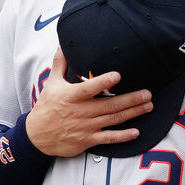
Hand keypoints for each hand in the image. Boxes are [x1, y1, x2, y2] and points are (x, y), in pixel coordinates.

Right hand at [25, 48, 151, 156]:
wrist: (36, 136)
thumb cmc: (47, 107)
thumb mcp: (52, 84)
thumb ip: (60, 64)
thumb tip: (62, 45)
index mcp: (72, 96)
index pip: (89, 88)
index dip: (103, 82)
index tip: (117, 75)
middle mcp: (80, 111)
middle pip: (109, 105)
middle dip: (131, 99)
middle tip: (147, 93)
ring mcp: (85, 127)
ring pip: (113, 119)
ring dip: (133, 113)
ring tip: (148, 106)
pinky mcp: (87, 140)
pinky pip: (107, 138)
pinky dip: (122, 136)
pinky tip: (136, 132)